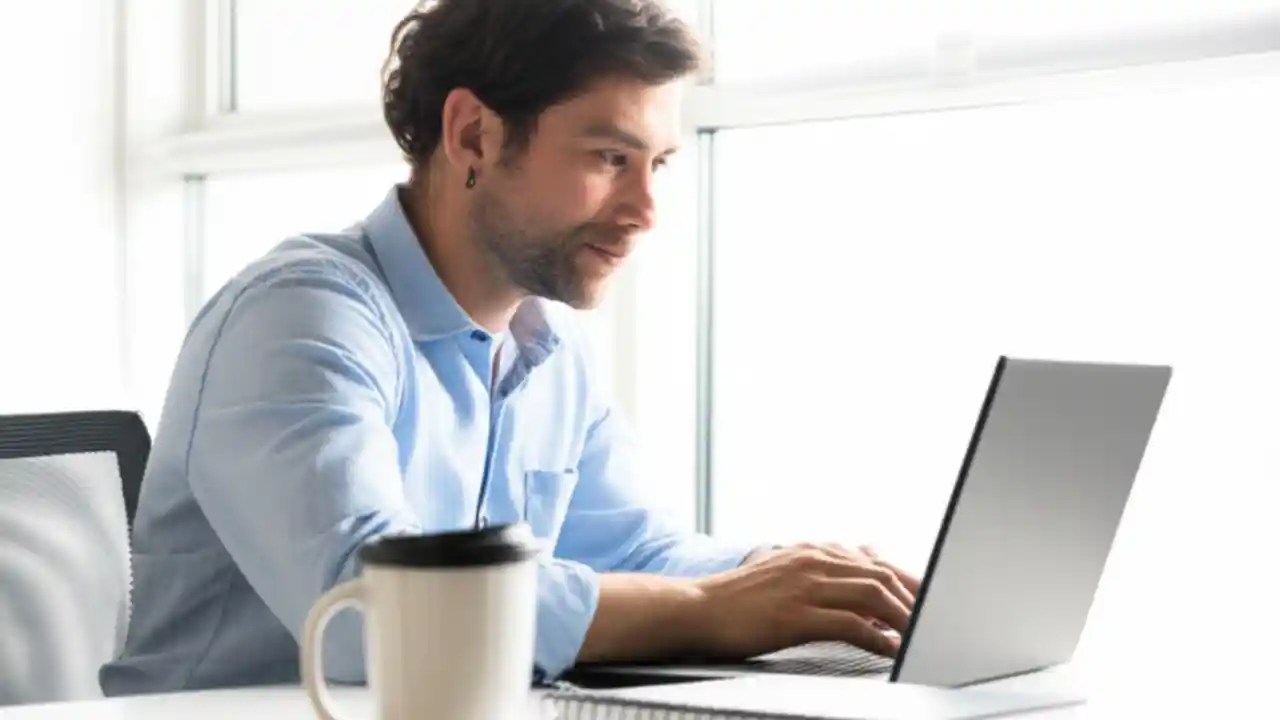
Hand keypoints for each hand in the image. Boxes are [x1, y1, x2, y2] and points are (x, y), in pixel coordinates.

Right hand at [691, 543, 918, 659]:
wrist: (695, 608)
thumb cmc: (738, 600)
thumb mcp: (784, 575)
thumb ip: (822, 575)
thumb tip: (862, 583)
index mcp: (812, 551)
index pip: (875, 562)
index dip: (908, 580)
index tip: (930, 599)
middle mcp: (813, 560)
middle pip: (881, 575)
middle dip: (914, 599)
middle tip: (937, 620)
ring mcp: (804, 585)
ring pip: (871, 594)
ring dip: (903, 617)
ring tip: (920, 635)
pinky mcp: (795, 613)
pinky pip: (849, 623)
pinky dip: (875, 638)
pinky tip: (888, 650)